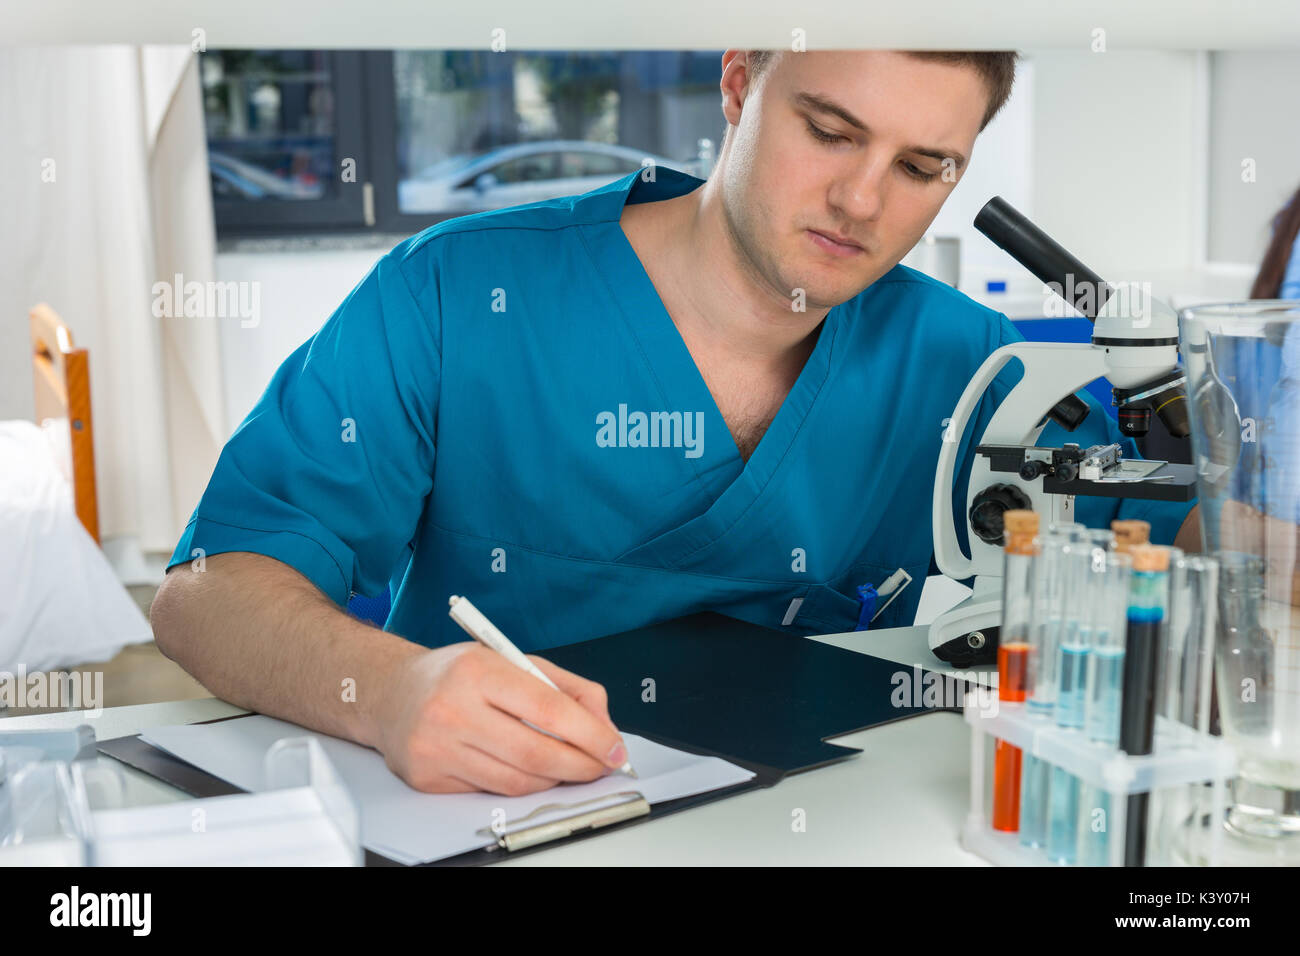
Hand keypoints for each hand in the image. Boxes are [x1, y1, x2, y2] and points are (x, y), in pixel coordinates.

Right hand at [375, 642, 629, 794]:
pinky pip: (491, 792)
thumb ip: (566, 688)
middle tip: (601, 766)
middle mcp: (453, 710)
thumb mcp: (512, 661)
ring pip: (517, 782)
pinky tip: (529, 771)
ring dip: (554, 780)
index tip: (614, 747)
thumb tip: (605, 726)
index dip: (591, 733)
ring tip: (568, 767)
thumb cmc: (459, 675)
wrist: (390, 693)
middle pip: (536, 754)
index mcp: (478, 671)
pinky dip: (521, 786)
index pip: (548, 709)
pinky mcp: (428, 779)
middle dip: (581, 766)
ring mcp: (437, 749)